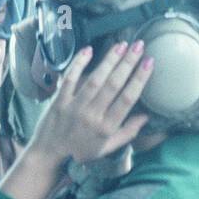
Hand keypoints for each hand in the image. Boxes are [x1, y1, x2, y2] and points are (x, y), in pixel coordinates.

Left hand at [30, 40, 153, 164]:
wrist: (49, 153)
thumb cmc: (81, 151)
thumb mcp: (107, 147)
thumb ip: (127, 132)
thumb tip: (146, 116)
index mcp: (106, 127)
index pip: (127, 99)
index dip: (139, 79)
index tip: (149, 62)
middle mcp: (92, 116)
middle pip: (114, 85)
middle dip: (128, 63)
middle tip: (139, 44)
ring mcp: (74, 107)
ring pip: (95, 79)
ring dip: (109, 60)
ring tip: (121, 44)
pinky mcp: (59, 100)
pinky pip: (70, 78)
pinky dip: (78, 63)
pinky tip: (89, 50)